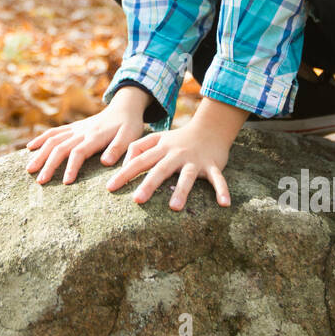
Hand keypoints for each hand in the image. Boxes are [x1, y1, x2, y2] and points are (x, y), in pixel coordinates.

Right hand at [24, 93, 148, 184]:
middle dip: (48, 164)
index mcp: (95, 136)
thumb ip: (118, 149)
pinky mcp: (73, 128)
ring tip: (29, 169)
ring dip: (40, 154)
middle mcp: (82, 131)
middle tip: (40, 181)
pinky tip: (30, 148)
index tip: (65, 182)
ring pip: (53, 140)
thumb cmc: (129, 125)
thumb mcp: (130, 137)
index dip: (71, 167)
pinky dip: (40, 139)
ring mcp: (75, 129)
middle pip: (60, 147)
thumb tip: (105, 162)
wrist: (124, 107)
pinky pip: (53, 132)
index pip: (79, 152)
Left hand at [104, 120, 232, 210]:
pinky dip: (222, 190)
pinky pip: (218, 179)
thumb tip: (123, 162)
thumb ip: (138, 147)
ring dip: (182, 191)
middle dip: (149, 184)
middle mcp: (176, 154)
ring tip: (174, 207)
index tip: (110, 188)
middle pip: (160, 169)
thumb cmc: (178, 139)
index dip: (124, 174)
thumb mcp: (157, 139)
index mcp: (161, 149)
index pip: (139, 161)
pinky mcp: (213, 165)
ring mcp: (195, 160)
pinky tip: (224, 204)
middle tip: (137, 200)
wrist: (209, 128)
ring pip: (187, 176)